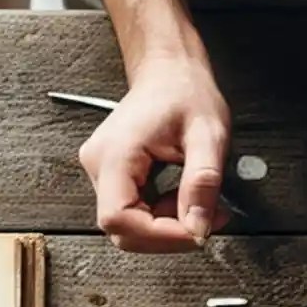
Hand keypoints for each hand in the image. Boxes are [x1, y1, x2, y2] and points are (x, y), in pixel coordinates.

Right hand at [77, 56, 231, 251]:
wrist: (169, 71)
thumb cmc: (185, 92)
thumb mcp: (208, 135)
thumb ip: (202, 183)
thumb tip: (198, 228)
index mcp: (115, 154)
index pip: (119, 218)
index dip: (159, 236)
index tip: (197, 233)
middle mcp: (99, 165)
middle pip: (121, 229)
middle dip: (167, 235)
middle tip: (205, 220)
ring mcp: (101, 172)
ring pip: (128, 226)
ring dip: (166, 227)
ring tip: (196, 203)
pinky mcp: (111, 177)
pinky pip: (132, 213)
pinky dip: (160, 217)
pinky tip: (180, 198)